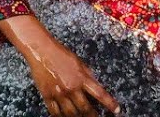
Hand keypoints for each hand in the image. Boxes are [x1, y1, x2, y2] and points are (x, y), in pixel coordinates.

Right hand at [0, 16, 119, 115]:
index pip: (100, 94)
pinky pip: (55, 112)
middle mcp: (72, 87)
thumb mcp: (79, 62)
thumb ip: (88, 75)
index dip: (110, 104)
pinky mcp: (47, 95)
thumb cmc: (60, 53)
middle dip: (93, 116)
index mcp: (82, 78)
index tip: (117, 111)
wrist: (41, 50)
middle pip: (85, 108)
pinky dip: (60, 116)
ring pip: (71, 113)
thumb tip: (97, 85)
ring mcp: (59, 93)